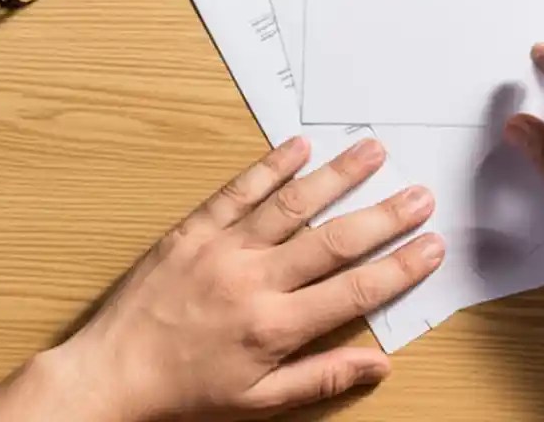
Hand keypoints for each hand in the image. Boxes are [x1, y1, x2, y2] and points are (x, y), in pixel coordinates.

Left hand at [0, 136, 442, 421]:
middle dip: (385, 216)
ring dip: (337, 177)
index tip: (433, 245)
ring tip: (373, 150)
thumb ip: (321, 379)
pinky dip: (270, 167)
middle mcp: (256, 281)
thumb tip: (380, 365)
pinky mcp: (194, 231)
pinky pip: (239, 192)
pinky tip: (300, 147)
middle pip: (335, 241)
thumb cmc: (184, 392)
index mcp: (276, 326)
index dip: (401, 268)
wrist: (111, 374)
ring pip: (293, 205)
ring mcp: (224, 249)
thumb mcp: (258, 401)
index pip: (356, 291)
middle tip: (420, 193)